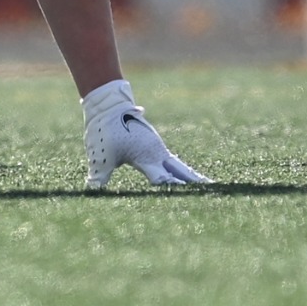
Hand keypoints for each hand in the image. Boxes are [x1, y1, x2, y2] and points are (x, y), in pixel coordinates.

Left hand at [81, 79, 210, 187]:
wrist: (110, 104)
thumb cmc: (104, 130)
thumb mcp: (100, 156)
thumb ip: (99, 177)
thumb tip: (91, 192)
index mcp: (146, 157)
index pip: (163, 179)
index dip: (172, 189)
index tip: (186, 200)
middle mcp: (157, 154)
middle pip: (182, 173)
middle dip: (195, 184)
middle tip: (215, 193)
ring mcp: (159, 150)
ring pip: (181, 167)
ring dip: (194, 178)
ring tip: (212, 189)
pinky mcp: (156, 147)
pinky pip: (174, 163)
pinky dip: (184, 172)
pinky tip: (190, 178)